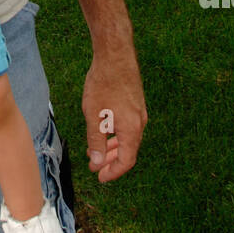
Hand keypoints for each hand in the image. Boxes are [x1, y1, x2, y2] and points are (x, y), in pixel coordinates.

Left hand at [82, 54, 146, 183]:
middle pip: (128, 151)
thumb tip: (97, 162)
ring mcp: (139, 112)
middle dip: (111, 162)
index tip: (99, 177)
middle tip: (95, 168)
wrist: (115, 55)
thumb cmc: (103, 84)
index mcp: (132, 129)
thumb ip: (96, 141)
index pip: (126, 160)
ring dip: (112, 148)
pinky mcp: (135, 102)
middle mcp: (140, 122)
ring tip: (95, 152)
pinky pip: (128, 127)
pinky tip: (103, 132)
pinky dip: (116, 135)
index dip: (113, 172)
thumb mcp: (93, 116)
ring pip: (128, 138)